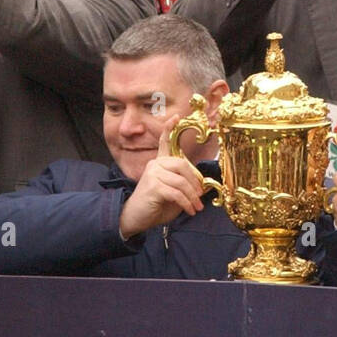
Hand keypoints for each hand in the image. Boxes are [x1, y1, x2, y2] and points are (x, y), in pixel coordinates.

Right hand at [118, 119, 206, 238]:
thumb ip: (183, 186)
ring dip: (192, 197)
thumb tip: (201, 187)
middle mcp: (155, 165)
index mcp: (159, 164)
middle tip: (200, 196)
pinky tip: (189, 211)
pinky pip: (177, 193)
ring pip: (181, 181)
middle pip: (182, 165)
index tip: (176, 116)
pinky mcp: (153, 186)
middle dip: (195, 182)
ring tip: (196, 208)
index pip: (164, 142)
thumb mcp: (173, 194)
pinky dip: (186, 203)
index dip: (169, 129)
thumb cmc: (155, 206)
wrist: (134, 219)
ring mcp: (153, 174)